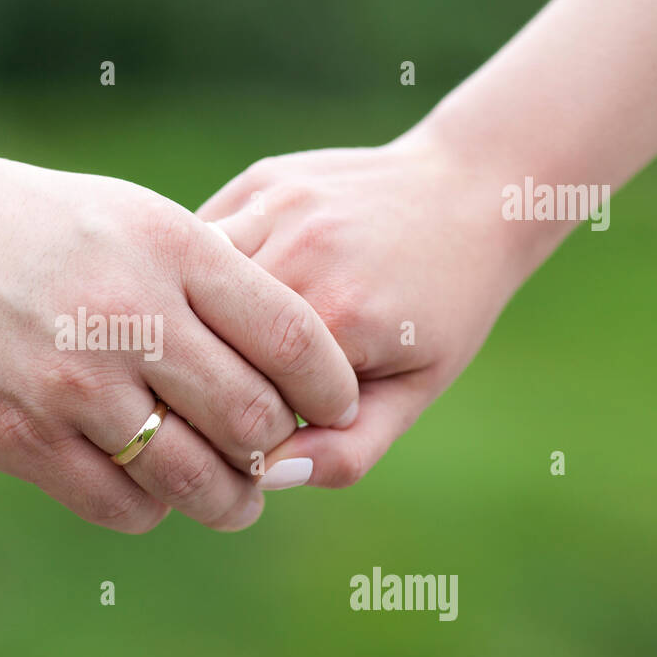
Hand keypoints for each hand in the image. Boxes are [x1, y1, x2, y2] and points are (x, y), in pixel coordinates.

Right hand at [0, 153, 357, 531]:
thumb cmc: (33, 227)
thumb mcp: (132, 218)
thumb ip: (209, 277)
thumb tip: (282, 355)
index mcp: (172, 250)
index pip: (295, 337)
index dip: (332, 386)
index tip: (336, 403)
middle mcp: (133, 317)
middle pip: (254, 418)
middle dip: (279, 449)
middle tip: (276, 455)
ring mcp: (77, 383)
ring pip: (196, 477)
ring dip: (228, 498)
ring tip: (234, 495)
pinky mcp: (27, 437)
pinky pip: (124, 503)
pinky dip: (152, 506)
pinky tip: (151, 488)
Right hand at [197, 131, 542, 488]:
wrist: (468, 192)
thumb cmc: (443, 308)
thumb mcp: (415, 392)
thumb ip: (348, 449)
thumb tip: (267, 476)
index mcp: (339, 317)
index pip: (245, 398)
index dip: (240, 425)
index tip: (252, 432)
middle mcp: (300, 252)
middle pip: (207, 340)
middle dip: (209, 374)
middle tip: (226, 393)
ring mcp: (274, 205)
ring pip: (188, 285)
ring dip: (193, 321)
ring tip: (217, 344)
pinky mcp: (257, 180)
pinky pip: (201, 242)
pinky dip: (197, 276)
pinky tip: (220, 292)